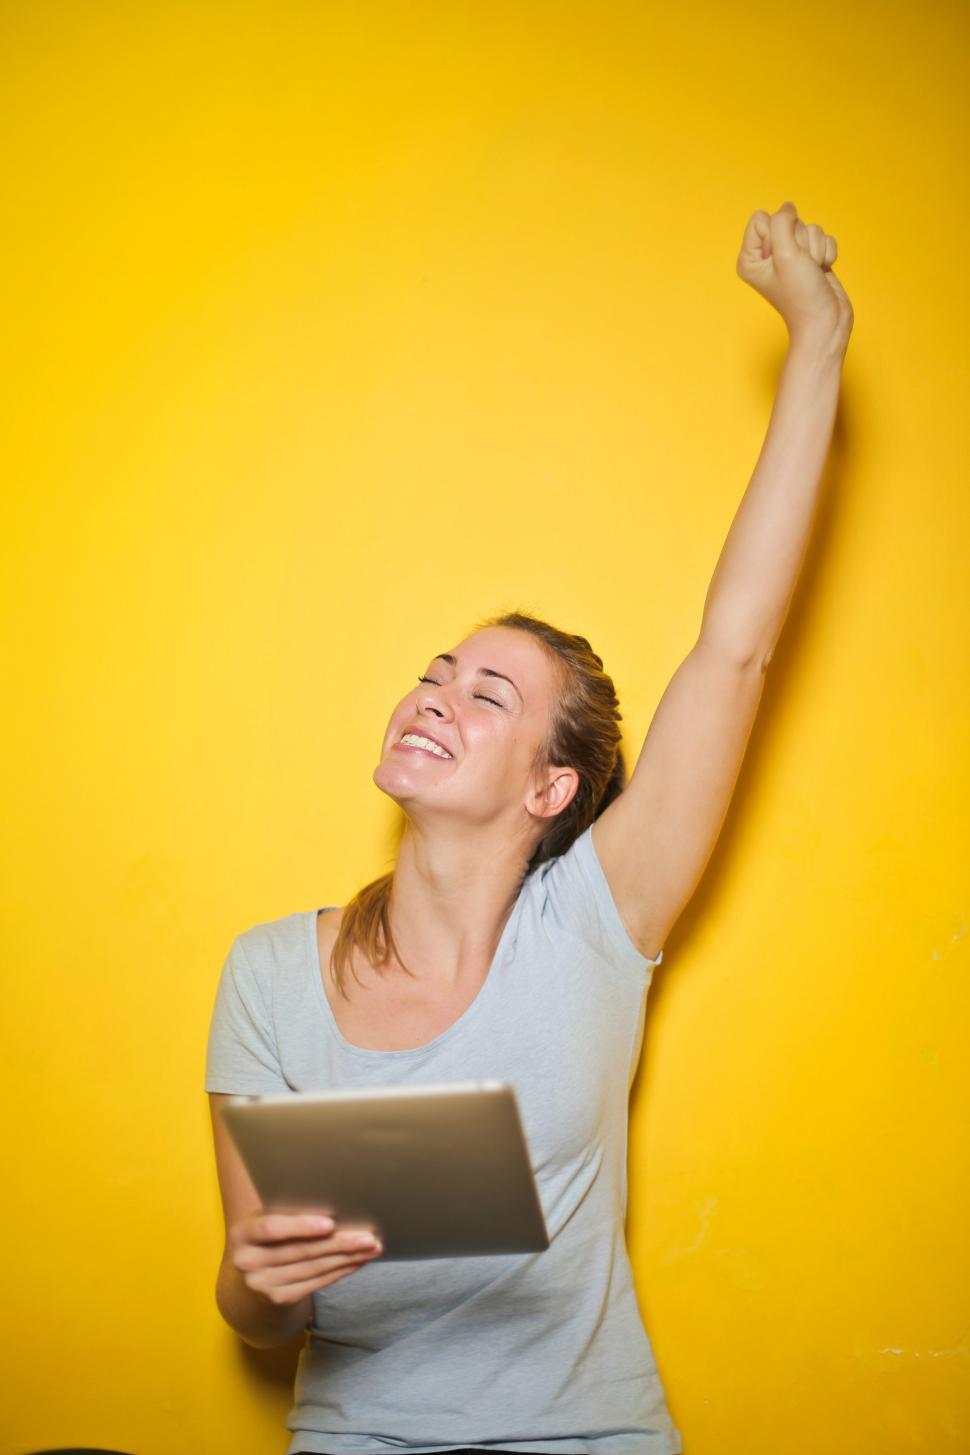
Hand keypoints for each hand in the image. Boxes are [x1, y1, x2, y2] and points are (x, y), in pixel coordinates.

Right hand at [228, 1209, 383, 1305]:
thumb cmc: (269, 1236)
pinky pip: (316, 1284)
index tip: (330, 1223)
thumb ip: (289, 1211)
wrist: (250, 1278)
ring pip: (313, 1268)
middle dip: (339, 1243)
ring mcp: (263, 1285)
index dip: (301, 1226)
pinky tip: (357, 1262)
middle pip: (301, 1251)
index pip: (271, 1228)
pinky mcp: (279, 1300)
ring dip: (346, 1258)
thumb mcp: (266, 1220)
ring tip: (371, 1248)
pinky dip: (340, 1271)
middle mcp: (248, 1262)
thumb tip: (339, 1202)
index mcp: (243, 1233)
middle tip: (369, 1236)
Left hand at [736, 200, 853, 357]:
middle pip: (787, 221)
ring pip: (808, 228)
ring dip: (815, 249)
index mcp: (750, 258)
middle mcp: (768, 256)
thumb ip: (782, 222)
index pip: (761, 219)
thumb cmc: (801, 295)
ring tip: (811, 272)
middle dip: (800, 243)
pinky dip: (826, 253)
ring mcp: (790, 256)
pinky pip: (823, 236)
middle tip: (800, 268)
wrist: (826, 321)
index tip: (782, 261)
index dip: (777, 234)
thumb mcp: (786, 254)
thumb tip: (788, 207)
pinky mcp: (811, 257)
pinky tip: (821, 272)